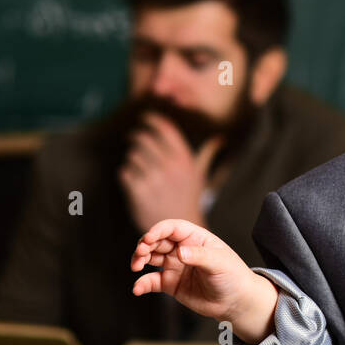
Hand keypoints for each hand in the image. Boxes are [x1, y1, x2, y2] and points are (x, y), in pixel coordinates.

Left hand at [119, 112, 220, 233]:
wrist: (179, 227)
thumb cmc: (188, 198)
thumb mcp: (200, 176)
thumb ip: (207, 154)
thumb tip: (219, 139)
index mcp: (185, 159)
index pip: (165, 128)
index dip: (152, 119)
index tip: (145, 117)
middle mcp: (170, 166)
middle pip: (143, 138)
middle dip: (137, 137)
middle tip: (135, 139)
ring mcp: (153, 179)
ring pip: (132, 155)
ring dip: (132, 158)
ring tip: (139, 166)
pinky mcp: (138, 191)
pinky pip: (124, 172)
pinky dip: (126, 174)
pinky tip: (134, 181)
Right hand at [130, 218, 257, 319]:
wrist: (235, 302)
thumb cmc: (233, 276)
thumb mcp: (220, 263)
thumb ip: (200, 256)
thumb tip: (180, 252)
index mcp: (195, 238)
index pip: (172, 228)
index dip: (158, 230)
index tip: (148, 239)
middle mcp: (183, 249)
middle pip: (158, 241)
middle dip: (145, 244)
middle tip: (140, 253)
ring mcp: (175, 266)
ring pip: (151, 258)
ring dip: (139, 259)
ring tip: (135, 266)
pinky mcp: (170, 284)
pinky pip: (152, 281)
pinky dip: (142, 283)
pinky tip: (137, 288)